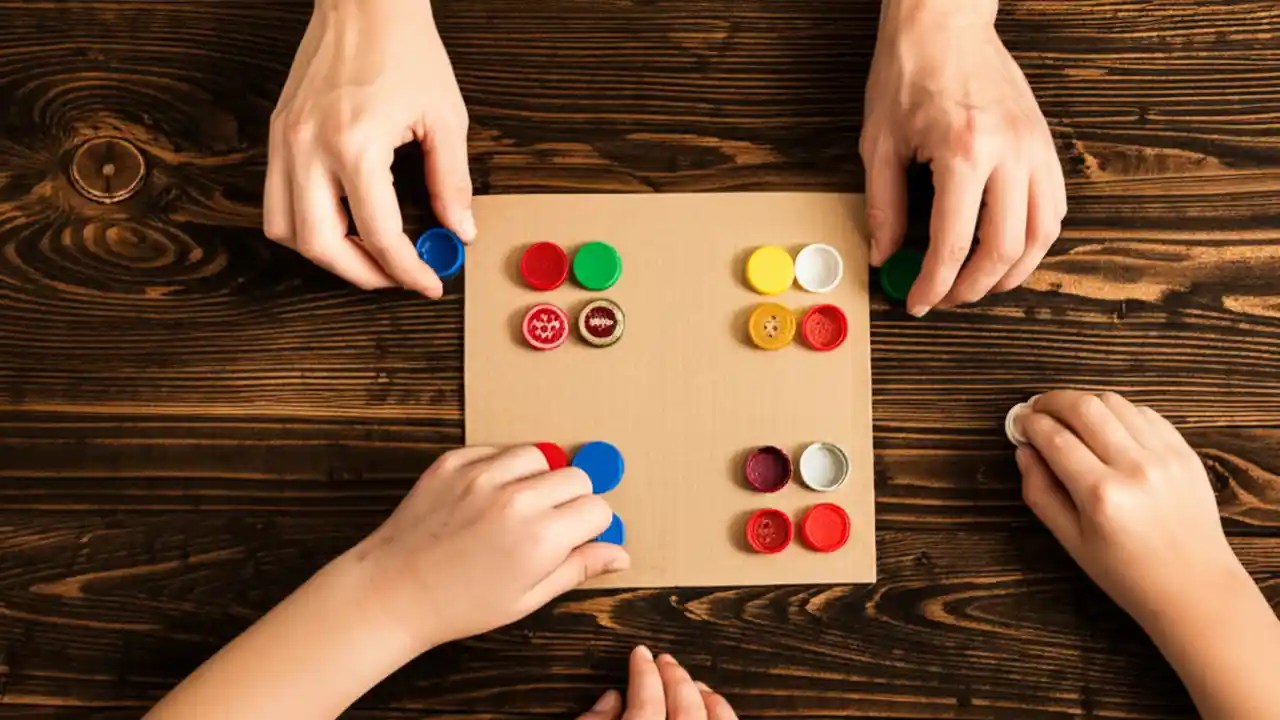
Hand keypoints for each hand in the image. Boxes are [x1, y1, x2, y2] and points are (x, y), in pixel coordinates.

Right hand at [264, 0, 474, 296]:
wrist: (364, 0)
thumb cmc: (407, 48)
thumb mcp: (445, 118)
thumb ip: (451, 182)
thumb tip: (459, 232)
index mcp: (355, 145)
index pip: (380, 235)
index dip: (408, 271)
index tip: (429, 283)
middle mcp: (309, 148)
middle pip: (321, 246)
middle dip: (362, 275)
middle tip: (396, 277)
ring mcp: (286, 141)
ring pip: (284, 229)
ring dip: (325, 253)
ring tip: (367, 254)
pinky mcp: (278, 132)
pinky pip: (275, 198)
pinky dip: (304, 223)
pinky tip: (340, 220)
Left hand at [347, 446, 629, 651]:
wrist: (392, 591)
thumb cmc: (460, 605)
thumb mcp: (527, 597)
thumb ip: (577, 568)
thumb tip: (621, 553)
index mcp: (541, 537)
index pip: (598, 508)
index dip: (592, 526)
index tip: (577, 536)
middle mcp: (517, 498)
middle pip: (577, 476)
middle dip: (572, 499)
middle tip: (548, 524)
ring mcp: (483, 475)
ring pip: (540, 455)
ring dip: (539, 477)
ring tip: (518, 506)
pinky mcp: (454, 462)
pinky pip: (498, 450)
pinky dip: (502, 468)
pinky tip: (488, 497)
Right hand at [579, 646, 737, 719]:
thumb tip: (611, 699)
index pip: (646, 703)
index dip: (643, 673)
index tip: (639, 653)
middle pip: (684, 710)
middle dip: (674, 679)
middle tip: (663, 660)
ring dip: (704, 698)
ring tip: (691, 681)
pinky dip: (724, 716)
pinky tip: (713, 705)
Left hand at [861, 0, 1066, 314]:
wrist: (943, 23)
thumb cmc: (908, 72)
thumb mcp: (879, 144)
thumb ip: (884, 206)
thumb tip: (884, 256)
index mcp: (964, 152)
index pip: (953, 244)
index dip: (933, 285)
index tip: (917, 302)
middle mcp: (1010, 152)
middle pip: (1004, 249)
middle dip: (972, 288)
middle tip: (945, 299)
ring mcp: (1035, 147)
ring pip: (1042, 235)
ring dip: (1011, 272)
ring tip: (977, 284)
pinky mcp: (1045, 143)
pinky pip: (1054, 207)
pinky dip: (1034, 240)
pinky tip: (1006, 250)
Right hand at [1013, 391, 1242, 626]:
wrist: (1195, 587)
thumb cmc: (1127, 572)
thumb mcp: (1071, 541)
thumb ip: (1040, 492)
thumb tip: (1024, 451)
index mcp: (1101, 496)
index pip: (1055, 438)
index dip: (1030, 423)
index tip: (1019, 422)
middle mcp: (1134, 469)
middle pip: (1083, 407)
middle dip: (1052, 401)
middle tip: (1038, 409)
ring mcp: (1165, 457)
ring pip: (1114, 402)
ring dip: (1084, 403)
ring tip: (1070, 417)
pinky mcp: (1185, 452)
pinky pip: (1145, 413)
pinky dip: (1118, 413)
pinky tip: (1107, 429)